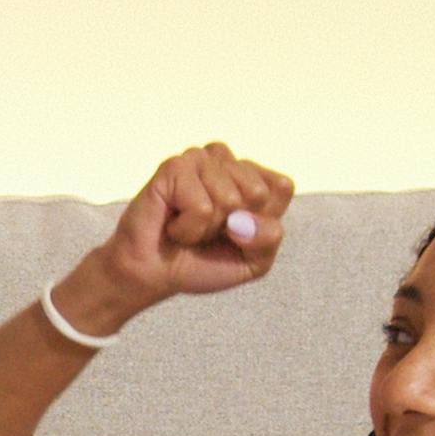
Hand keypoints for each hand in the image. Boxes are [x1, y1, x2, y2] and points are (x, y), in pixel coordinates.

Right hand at [57, 143, 292, 332]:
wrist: (154, 275)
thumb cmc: (200, 262)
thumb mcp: (253, 261)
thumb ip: (268, 239)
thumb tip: (243, 219)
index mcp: (248, 175)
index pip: (281, 186)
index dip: (263, 219)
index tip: (237, 233)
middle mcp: (224, 161)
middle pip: (257, 191)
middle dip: (235, 225)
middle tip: (207, 230)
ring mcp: (198, 160)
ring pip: (229, 198)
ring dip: (207, 228)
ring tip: (187, 227)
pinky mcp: (173, 167)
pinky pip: (202, 207)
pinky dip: (188, 228)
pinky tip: (173, 224)